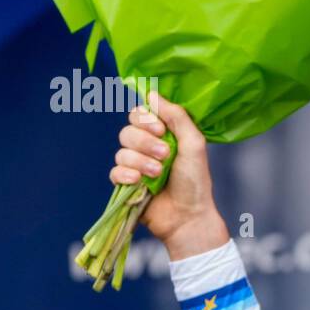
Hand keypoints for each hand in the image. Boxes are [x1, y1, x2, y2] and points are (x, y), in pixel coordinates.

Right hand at [110, 91, 227, 259]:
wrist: (188, 216)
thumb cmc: (195, 181)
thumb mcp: (194, 144)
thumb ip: (177, 116)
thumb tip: (153, 94)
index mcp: (163, 135)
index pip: (140, 114)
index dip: (145, 119)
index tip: (160, 129)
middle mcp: (147, 148)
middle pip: (127, 131)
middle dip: (145, 143)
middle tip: (165, 155)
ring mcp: (135, 166)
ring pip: (121, 151)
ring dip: (140, 162)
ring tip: (158, 174)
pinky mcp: (126, 184)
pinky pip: (114, 171)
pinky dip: (125, 175)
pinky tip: (138, 182)